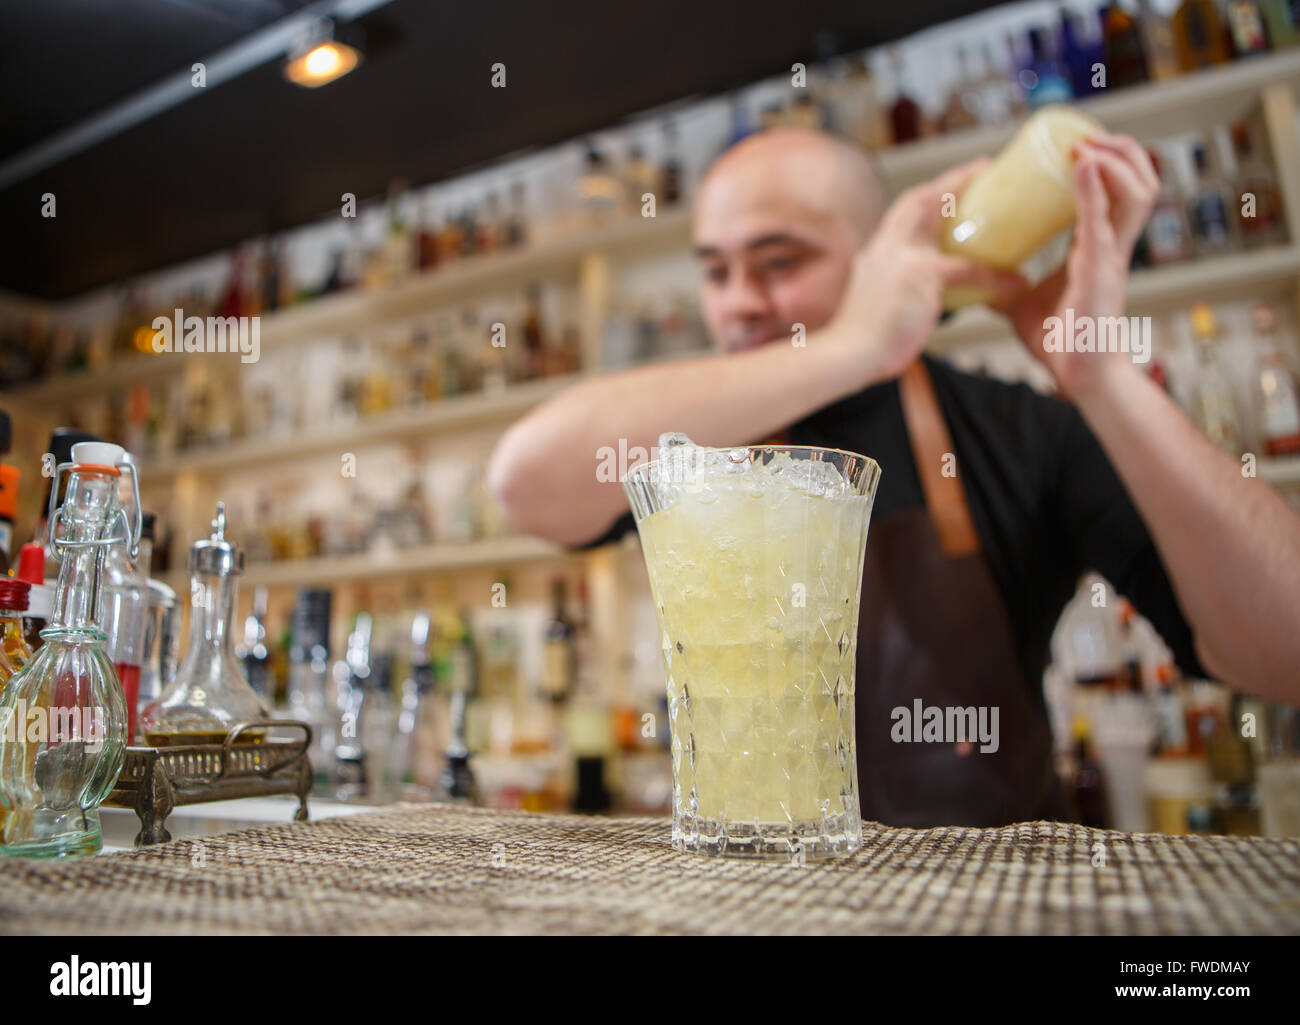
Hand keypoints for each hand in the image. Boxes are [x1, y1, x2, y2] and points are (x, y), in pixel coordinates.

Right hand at [821, 158, 1025, 383]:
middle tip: (981, 168)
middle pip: (917, 199)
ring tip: (1007, 200)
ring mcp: (902, 257)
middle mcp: (885, 247)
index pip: (900, 214)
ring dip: (970, 197)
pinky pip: (968, 269)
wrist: (848, 353)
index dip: (927, 197)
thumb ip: (895, 293)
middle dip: (950, 180)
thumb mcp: (875, 305)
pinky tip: (1017, 281)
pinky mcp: (921, 276)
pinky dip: (995, 276)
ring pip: (937, 211)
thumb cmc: (860, 343)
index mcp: (875, 254)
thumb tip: (918, 301)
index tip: (948, 188)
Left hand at [993, 132, 1159, 398]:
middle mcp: (1111, 245)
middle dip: (1119, 151)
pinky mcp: (1101, 267)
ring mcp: (1110, 254)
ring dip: (1116, 160)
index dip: (1102, 165)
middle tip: (1086, 136)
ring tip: (1089, 143)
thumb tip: (968, 277)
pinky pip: (1102, 218)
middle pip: (1136, 181)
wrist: (1076, 373)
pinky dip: (1093, 188)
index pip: (1110, 194)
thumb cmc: (1059, 342)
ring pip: (1136, 190)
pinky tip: (1084, 164)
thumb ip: (1000, 286)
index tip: (1075, 144)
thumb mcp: (1020, 303)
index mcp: (1096, 248)